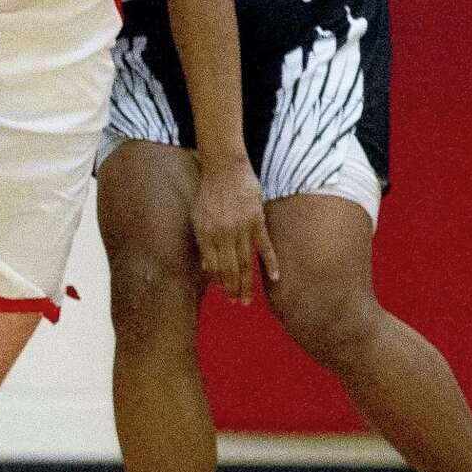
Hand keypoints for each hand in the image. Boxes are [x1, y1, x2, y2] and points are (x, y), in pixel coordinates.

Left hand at [192, 158, 279, 302]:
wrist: (224, 167)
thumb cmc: (208, 192)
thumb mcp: (197, 217)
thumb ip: (202, 243)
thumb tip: (206, 268)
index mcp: (206, 234)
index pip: (214, 267)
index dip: (220, 282)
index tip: (224, 294)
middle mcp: (223, 235)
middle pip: (230, 269)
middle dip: (233, 289)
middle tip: (238, 304)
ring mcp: (241, 228)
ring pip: (246, 262)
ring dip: (247, 283)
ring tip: (248, 299)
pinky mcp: (257, 220)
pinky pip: (264, 246)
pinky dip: (270, 262)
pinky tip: (274, 277)